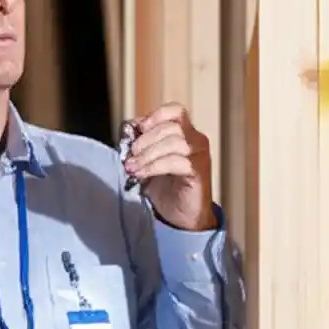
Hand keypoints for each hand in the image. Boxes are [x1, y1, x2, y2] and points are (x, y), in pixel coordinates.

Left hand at [123, 103, 216, 230]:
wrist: (181, 216)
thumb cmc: (166, 186)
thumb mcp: (148, 160)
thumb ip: (141, 143)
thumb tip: (129, 128)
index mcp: (186, 132)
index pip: (176, 111)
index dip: (156, 116)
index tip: (138, 128)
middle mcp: (197, 140)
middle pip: (171, 127)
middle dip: (146, 140)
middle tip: (130, 155)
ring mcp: (199, 155)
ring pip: (174, 143)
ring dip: (147, 155)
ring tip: (132, 167)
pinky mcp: (198, 172)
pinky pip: (176, 162)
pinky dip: (154, 167)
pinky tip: (141, 175)